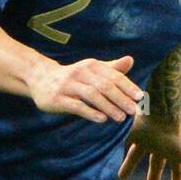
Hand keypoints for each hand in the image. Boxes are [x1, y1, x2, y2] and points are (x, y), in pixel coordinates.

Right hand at [28, 54, 143, 123]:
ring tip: (121, 118)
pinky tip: (102, 119)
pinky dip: (90, 112)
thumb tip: (131, 60)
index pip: (113, 76)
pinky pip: (76, 105)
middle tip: (134, 111)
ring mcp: (68, 85)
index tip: (140, 98)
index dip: (128, 87)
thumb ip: (111, 68)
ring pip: (92, 95)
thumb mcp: (91, 70)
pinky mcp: (58, 98)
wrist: (40, 78)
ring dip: (108, 106)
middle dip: (121, 98)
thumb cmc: (72, 76)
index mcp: (91, 66)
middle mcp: (80, 73)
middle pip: (105, 85)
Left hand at [117, 115, 180, 179]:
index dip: (178, 175)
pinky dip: (114, 152)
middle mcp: (159, 144)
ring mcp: (145, 138)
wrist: (160, 113)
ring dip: (129, 166)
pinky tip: (107, 159)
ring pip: (136, 155)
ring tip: (121, 177)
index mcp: (174, 150)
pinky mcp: (132, 133)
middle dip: (155, 174)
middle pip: (156, 162)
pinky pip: (121, 145)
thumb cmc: (175, 136)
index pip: (178, 166)